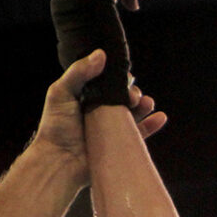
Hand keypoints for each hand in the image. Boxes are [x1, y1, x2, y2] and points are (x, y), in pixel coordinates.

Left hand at [35, 53, 168, 185]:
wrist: (59, 162)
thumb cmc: (55, 127)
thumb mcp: (61, 92)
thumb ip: (80, 72)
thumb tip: (102, 54)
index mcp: (87, 97)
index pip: (108, 82)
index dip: (119, 78)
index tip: (126, 78)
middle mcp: (100, 111)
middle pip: (124, 97)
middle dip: (133, 93)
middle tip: (132, 97)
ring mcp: (111, 129)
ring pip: (135, 113)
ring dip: (145, 105)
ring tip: (147, 103)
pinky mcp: (119, 145)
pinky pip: (140, 134)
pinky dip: (152, 124)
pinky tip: (160, 117)